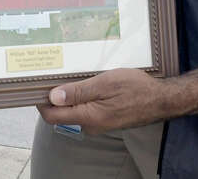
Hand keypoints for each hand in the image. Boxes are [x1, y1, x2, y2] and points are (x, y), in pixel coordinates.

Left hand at [37, 65, 197, 134]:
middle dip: (54, 95)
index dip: (40, 101)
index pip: (52, 115)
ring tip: (70, 74)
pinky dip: (80, 97)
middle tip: (52, 72)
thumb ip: (78, 92)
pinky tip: (86, 82)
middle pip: (60, 113)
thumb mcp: (105, 83)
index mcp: (88, 116)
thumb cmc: (135, 88)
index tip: (35, 84)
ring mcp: (98, 123)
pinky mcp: (105, 119)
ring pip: (73, 110)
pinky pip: (85, 109)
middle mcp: (90, 124)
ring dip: (68, 95)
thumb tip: (52, 97)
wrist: (161, 99)